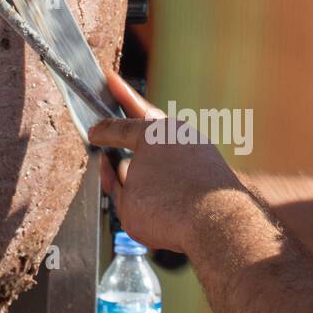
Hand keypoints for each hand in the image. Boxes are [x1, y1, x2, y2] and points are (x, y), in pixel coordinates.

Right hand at [88, 72, 241, 254]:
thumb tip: (123, 173)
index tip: (93, 132)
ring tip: (137, 156)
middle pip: (146, 118)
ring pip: (166, 143)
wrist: (219, 226)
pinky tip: (165, 187)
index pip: (118, 128)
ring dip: (150, 145)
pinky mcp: (213, 165)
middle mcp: (176, 132)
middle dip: (130, 103)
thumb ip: (118, 183)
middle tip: (116, 85)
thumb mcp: (126, 202)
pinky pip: (184, 162)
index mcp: (150, 133)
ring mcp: (198, 147)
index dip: (101, 131)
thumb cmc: (171, 212)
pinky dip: (171, 168)